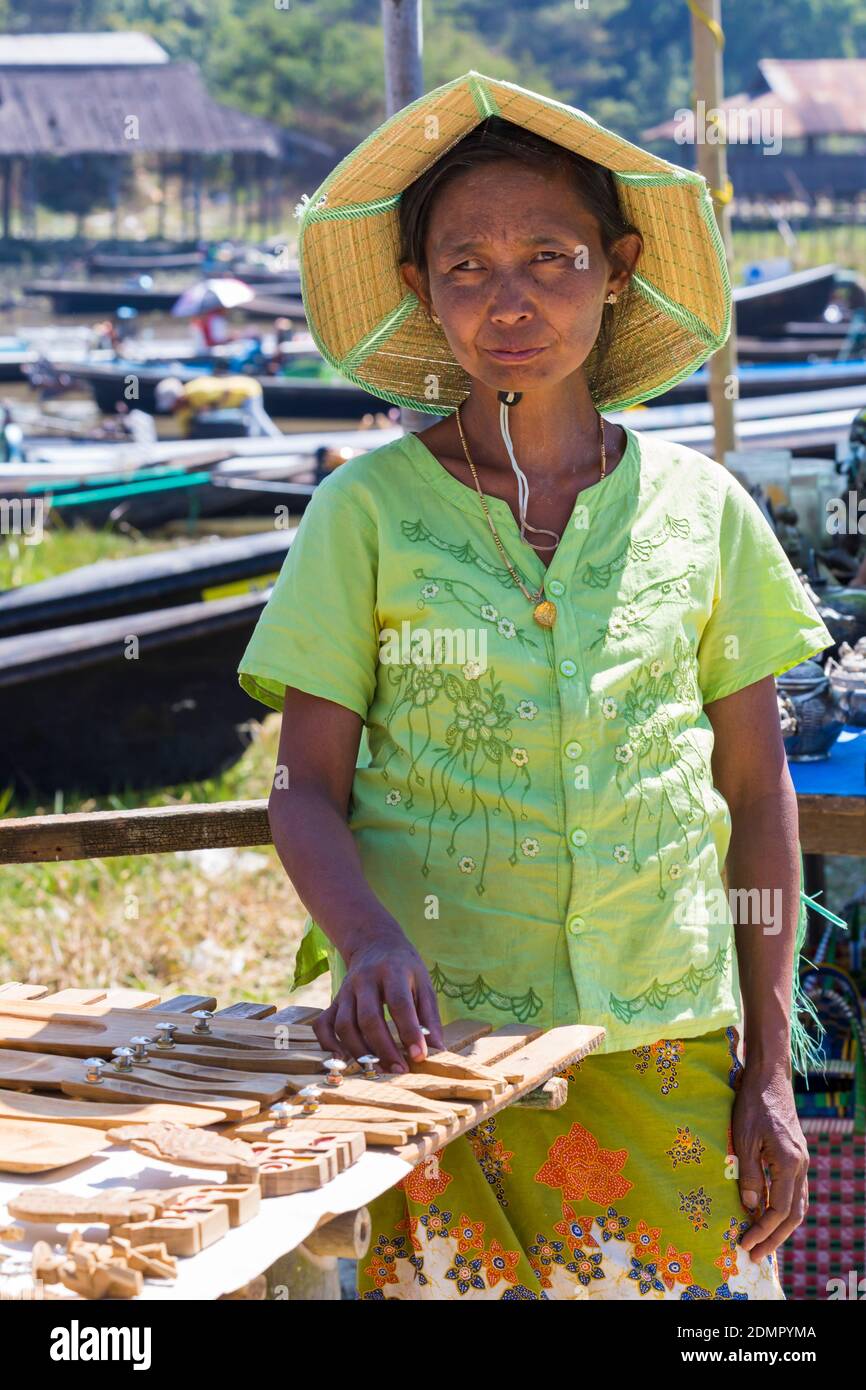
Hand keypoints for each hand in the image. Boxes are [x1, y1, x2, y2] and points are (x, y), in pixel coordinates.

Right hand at [312, 929, 445, 1073]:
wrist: (375, 943)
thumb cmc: (405, 968)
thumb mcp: (424, 983)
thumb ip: (430, 1016)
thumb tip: (438, 1050)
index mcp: (392, 972)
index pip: (399, 1004)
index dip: (409, 1031)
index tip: (419, 1056)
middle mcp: (365, 980)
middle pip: (369, 1018)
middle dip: (384, 1048)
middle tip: (400, 1070)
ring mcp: (346, 990)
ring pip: (345, 1025)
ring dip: (360, 1051)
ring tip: (377, 1069)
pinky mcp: (334, 1000)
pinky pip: (323, 1024)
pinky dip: (328, 1044)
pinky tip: (343, 1060)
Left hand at [732, 1063, 808, 1261]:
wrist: (769, 1077)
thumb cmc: (752, 1104)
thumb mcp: (743, 1138)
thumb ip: (748, 1175)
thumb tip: (748, 1207)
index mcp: (788, 1163)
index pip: (778, 1210)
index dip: (762, 1230)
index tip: (744, 1244)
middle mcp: (800, 1166)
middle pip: (793, 1214)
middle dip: (774, 1238)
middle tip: (755, 1256)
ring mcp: (801, 1161)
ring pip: (797, 1205)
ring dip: (780, 1227)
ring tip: (761, 1243)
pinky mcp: (796, 1156)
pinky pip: (794, 1191)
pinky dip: (782, 1209)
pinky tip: (767, 1215)